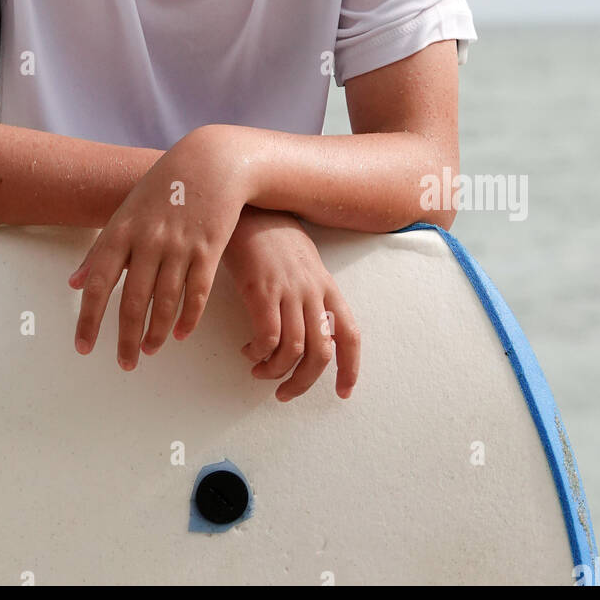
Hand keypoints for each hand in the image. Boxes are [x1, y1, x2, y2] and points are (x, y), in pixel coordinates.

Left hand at [67, 125, 250, 369]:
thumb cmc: (164, 187)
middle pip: (133, 301)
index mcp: (122, 230)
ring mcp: (180, 245)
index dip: (89, 319)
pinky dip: (188, 318)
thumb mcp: (126, 211)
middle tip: (123, 363)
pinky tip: (179, 334)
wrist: (211, 162)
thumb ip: (100, 249)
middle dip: (126, 338)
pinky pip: (196, 293)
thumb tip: (75, 283)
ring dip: (156, 332)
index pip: (99, 283)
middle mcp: (148, 240)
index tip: (83, 347)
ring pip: (165, 302)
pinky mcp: (208, 250)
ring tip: (148, 351)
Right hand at [222, 208, 359, 401]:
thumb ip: (307, 290)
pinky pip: (268, 337)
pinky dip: (258, 353)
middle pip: (321, 353)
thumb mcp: (301, 260)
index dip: (350, 369)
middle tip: (284, 393)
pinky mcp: (262, 291)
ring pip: (294, 351)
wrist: (248, 206)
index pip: (350, 334)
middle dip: (303, 382)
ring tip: (260, 371)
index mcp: (326, 286)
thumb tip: (303, 323)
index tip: (343, 393)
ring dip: (276, 371)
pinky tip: (248, 349)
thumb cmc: (270, 232)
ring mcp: (288, 291)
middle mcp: (312, 291)